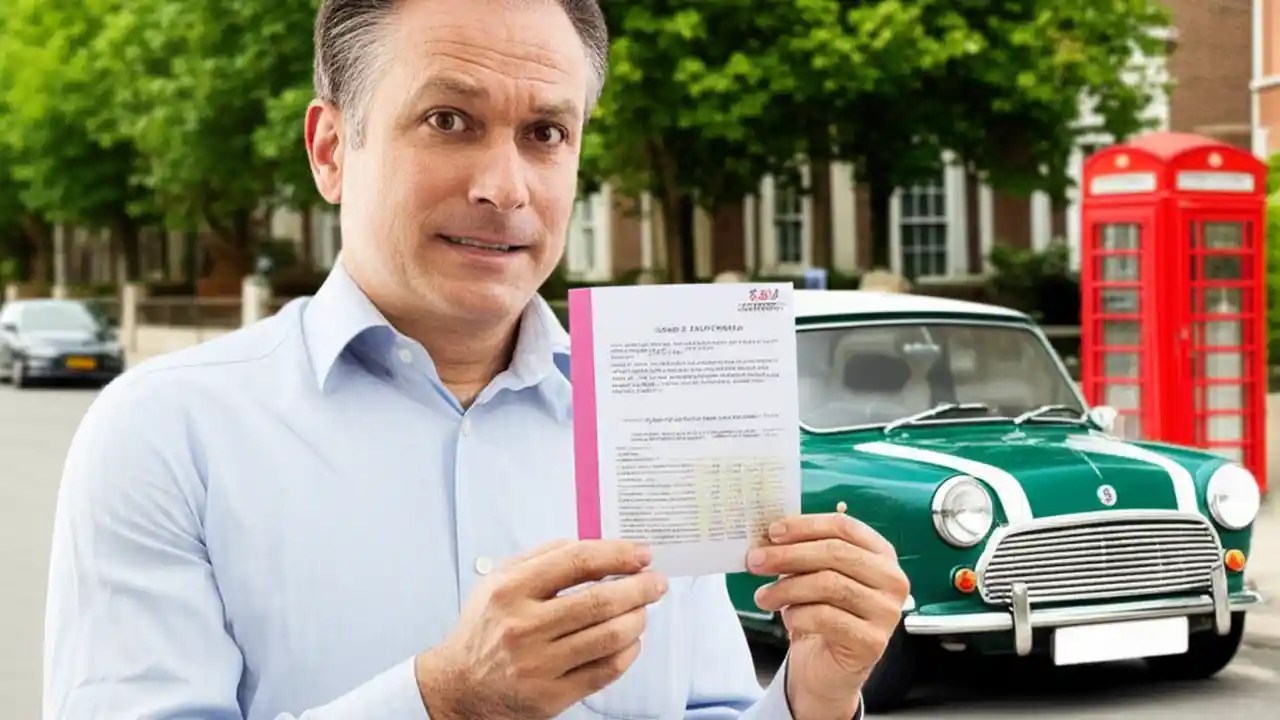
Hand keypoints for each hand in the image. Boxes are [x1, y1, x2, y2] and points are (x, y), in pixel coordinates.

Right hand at [415, 539, 668, 719]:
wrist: (459, 686)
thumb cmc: (486, 628)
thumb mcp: (499, 580)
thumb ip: (544, 557)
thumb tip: (598, 547)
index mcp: (510, 590)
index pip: (577, 562)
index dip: (617, 555)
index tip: (642, 555)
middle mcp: (523, 627)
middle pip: (600, 601)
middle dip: (639, 588)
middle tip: (656, 582)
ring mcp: (538, 665)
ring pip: (609, 637)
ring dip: (637, 619)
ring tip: (644, 610)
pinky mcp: (551, 696)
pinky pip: (605, 671)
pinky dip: (628, 652)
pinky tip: (630, 640)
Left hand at [748, 512, 909, 719]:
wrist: (828, 668)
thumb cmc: (822, 614)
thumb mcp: (814, 576)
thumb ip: (801, 552)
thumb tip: (768, 537)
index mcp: (881, 555)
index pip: (844, 527)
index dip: (805, 525)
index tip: (772, 532)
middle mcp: (891, 580)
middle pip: (835, 554)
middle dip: (789, 555)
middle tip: (755, 561)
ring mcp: (886, 612)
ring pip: (829, 585)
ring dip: (787, 588)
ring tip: (763, 596)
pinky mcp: (872, 642)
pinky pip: (826, 618)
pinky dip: (798, 615)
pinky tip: (789, 618)